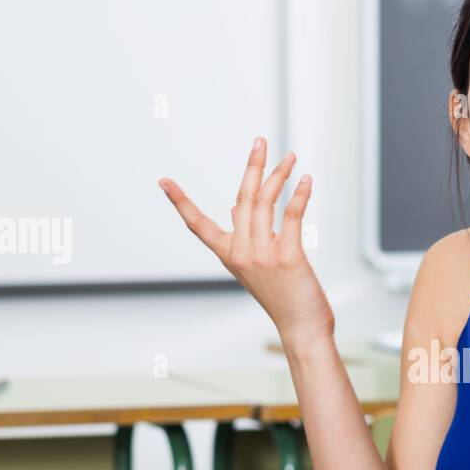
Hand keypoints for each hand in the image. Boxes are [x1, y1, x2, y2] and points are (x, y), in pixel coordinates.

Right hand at [160, 137, 334, 351]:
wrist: (301, 328)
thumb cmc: (282, 296)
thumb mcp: (254, 266)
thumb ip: (243, 236)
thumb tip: (234, 205)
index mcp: (229, 255)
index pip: (198, 225)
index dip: (180, 203)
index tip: (163, 181)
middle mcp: (242, 253)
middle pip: (243, 198)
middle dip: (252, 166)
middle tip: (260, 141)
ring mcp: (263, 255)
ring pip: (266, 202)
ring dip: (279, 175)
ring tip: (291, 157)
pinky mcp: (288, 256)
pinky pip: (292, 215)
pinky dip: (300, 194)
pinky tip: (306, 180)